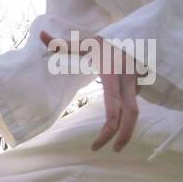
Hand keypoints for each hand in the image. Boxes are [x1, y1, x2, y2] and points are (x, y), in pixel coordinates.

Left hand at [40, 31, 138, 150]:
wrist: (134, 30)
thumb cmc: (104, 40)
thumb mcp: (85, 42)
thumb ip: (62, 44)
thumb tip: (40, 35)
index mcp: (113, 73)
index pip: (114, 107)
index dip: (109, 129)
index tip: (96, 144)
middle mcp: (128, 80)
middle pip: (132, 114)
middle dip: (125, 135)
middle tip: (113, 151)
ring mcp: (138, 82)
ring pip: (134, 109)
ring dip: (126, 126)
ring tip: (111, 140)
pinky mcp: (142, 84)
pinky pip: (133, 101)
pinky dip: (126, 113)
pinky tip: (118, 118)